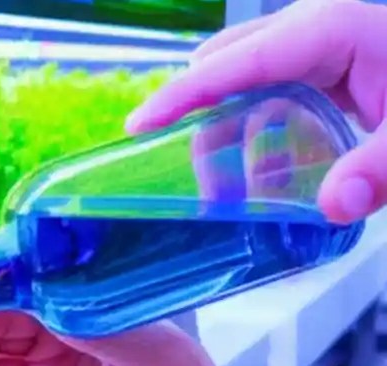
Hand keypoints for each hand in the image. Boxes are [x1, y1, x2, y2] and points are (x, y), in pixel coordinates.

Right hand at [126, 0, 386, 223]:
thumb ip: (382, 168)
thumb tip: (332, 206)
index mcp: (335, 25)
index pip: (235, 61)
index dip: (182, 96)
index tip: (138, 126)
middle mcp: (322, 27)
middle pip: (232, 66)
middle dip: (204, 122)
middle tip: (195, 181)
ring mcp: (330, 44)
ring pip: (253, 83)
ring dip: (235, 136)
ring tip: (229, 192)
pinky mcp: (342, 66)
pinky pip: (283, 95)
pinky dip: (266, 135)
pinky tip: (271, 177)